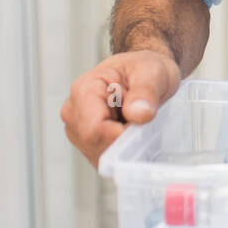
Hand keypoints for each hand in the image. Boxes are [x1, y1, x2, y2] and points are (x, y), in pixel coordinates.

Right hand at [60, 49, 181, 169]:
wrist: (143, 73)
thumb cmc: (143, 69)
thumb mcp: (153, 71)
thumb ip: (146, 91)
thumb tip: (138, 113)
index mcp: (84, 90)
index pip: (94, 129)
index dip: (120, 136)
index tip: (142, 130)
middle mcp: (74, 112)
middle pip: (95, 145)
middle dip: (123, 143)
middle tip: (143, 124)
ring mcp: (78, 131)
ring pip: (100, 156)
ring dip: (123, 148)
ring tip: (137, 125)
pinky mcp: (88, 144)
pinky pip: (105, 159)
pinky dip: (122, 153)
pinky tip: (132, 135)